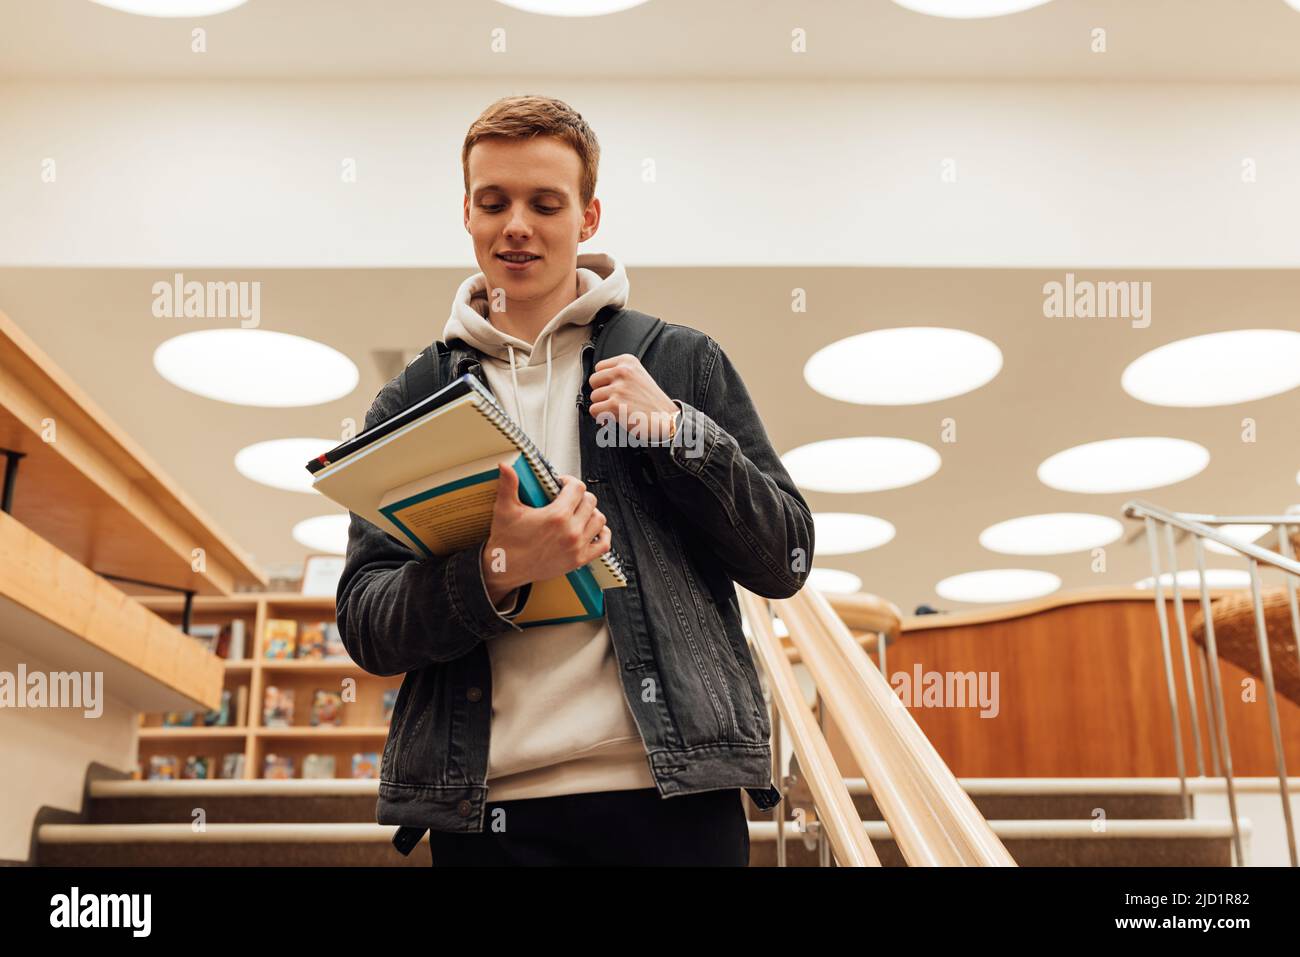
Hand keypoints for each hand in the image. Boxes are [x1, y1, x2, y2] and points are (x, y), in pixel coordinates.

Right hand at [480, 467, 610, 602]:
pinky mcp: (579, 560)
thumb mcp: (505, 510)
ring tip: (579, 511)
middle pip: (590, 501)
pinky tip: (593, 529)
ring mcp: (577, 547)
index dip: (569, 481)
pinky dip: (603, 535)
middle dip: (580, 495)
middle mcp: (571, 531)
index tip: (561, 484)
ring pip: (599, 520)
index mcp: (556, 516)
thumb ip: (508, 485)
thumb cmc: (506, 541)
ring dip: (591, 512)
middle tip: (568, 497)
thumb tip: (505, 466)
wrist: (505, 570)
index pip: (577, 488)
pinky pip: (603, 545)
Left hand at [588, 354, 678, 444]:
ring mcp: (619, 388)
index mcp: (628, 361)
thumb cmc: (652, 401)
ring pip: (594, 397)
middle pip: (593, 381)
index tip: (615, 388)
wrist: (666, 419)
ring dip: (602, 406)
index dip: (604, 381)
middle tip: (615, 400)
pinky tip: (613, 417)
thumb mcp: (638, 376)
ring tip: (618, 409)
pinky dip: (601, 417)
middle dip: (601, 392)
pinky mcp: (615, 404)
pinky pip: (594, 410)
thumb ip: (619, 373)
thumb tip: (596, 381)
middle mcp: (623, 371)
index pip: (599, 367)